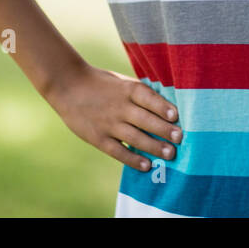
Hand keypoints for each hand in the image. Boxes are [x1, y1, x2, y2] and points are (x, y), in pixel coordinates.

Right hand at [46, 62, 181, 171]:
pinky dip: (132, 158)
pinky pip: (117, 150)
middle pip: (145, 120)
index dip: (162, 107)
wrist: (68, 85)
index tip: (177, 116)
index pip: (148, 98)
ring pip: (134, 137)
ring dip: (153, 146)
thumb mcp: (122, 81)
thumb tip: (167, 107)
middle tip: (180, 139)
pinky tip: (146, 165)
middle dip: (164, 130)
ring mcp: (108, 123)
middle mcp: (119, 106)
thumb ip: (141, 94)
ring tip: (170, 154)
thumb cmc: (102, 84)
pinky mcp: (98, 137)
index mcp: (128, 89)